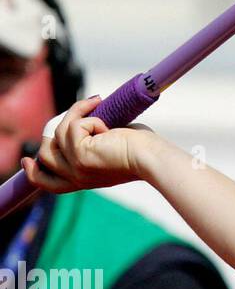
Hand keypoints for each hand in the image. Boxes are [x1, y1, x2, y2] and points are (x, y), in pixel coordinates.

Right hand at [20, 96, 155, 193]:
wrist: (153, 159)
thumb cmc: (144, 151)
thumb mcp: (111, 149)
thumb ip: (94, 142)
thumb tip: (88, 125)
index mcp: (83, 181)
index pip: (49, 183)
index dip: (34, 172)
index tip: (27, 161)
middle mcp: (76, 178)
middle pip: (45, 157)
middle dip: (56, 131)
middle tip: (81, 112)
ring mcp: (75, 167)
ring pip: (58, 134)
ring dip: (78, 113)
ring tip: (100, 105)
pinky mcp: (80, 155)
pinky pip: (73, 126)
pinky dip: (89, 116)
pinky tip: (109, 124)